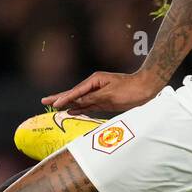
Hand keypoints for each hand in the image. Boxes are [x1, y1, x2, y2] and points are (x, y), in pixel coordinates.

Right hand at [41, 71, 160, 115]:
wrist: (148, 89)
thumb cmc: (130, 91)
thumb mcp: (110, 96)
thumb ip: (92, 99)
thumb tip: (76, 102)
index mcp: (95, 80)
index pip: (76, 92)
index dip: (63, 99)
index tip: (52, 104)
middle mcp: (95, 85)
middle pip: (74, 93)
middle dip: (60, 98)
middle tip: (44, 100)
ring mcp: (100, 92)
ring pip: (80, 99)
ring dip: (67, 104)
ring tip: (54, 106)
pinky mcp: (105, 100)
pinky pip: (89, 104)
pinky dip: (79, 108)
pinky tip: (71, 110)